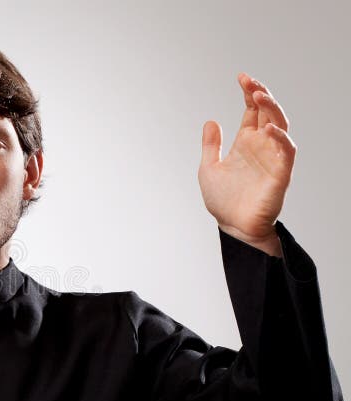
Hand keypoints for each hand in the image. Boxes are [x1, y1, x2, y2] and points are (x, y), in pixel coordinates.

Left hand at [198, 73, 295, 255]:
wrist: (233, 226)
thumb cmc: (224, 200)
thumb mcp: (209, 168)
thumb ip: (211, 145)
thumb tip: (210, 121)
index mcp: (245, 143)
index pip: (252, 111)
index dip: (249, 94)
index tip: (241, 78)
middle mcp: (261, 146)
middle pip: (268, 112)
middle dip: (261, 95)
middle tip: (249, 82)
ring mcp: (272, 158)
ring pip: (280, 126)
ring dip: (271, 109)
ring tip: (258, 96)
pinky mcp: (280, 173)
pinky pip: (286, 151)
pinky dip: (280, 138)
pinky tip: (268, 128)